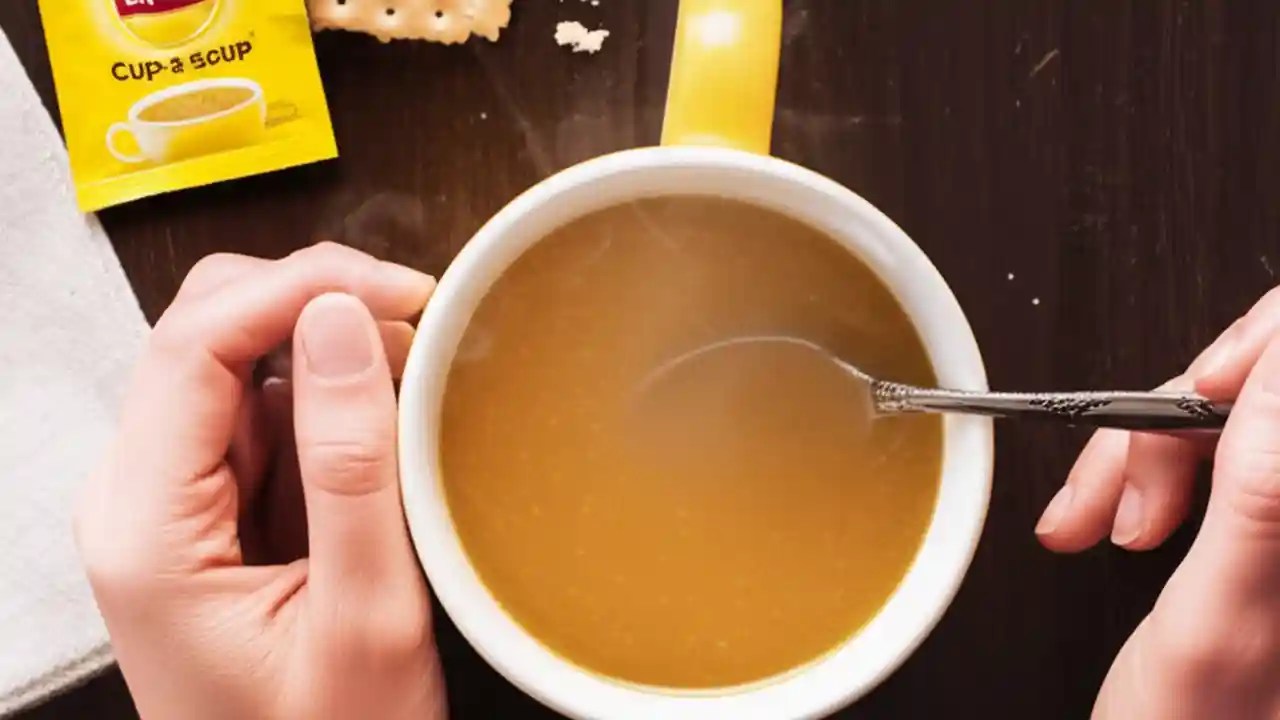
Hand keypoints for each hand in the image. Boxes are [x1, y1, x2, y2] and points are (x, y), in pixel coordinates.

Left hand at [75, 243, 446, 719]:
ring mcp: (175, 500)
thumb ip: (350, 467)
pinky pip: (268, 418)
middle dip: (314, 306)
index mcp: (148, 524)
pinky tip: (385, 435)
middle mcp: (140, 497)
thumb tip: (341, 322)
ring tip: (414, 392)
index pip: (195, 343)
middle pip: (206, 333)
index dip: (301, 288)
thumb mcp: (364, 618)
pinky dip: (332, 406)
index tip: (403, 292)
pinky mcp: (216, 510)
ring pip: (241, 365)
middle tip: (418, 325)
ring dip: (331, 358)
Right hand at [1035, 289, 1279, 718]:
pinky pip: (1204, 455)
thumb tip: (1279, 360)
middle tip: (1129, 499)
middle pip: (1266, 390)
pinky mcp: (1261, 527)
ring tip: (1099, 524)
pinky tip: (1114, 519)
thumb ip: (1261, 492)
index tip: (1199, 392)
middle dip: (1172, 424)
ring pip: (1226, 417)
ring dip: (1141, 456)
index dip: (1262, 354)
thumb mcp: (1217, 629)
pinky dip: (1142, 476)